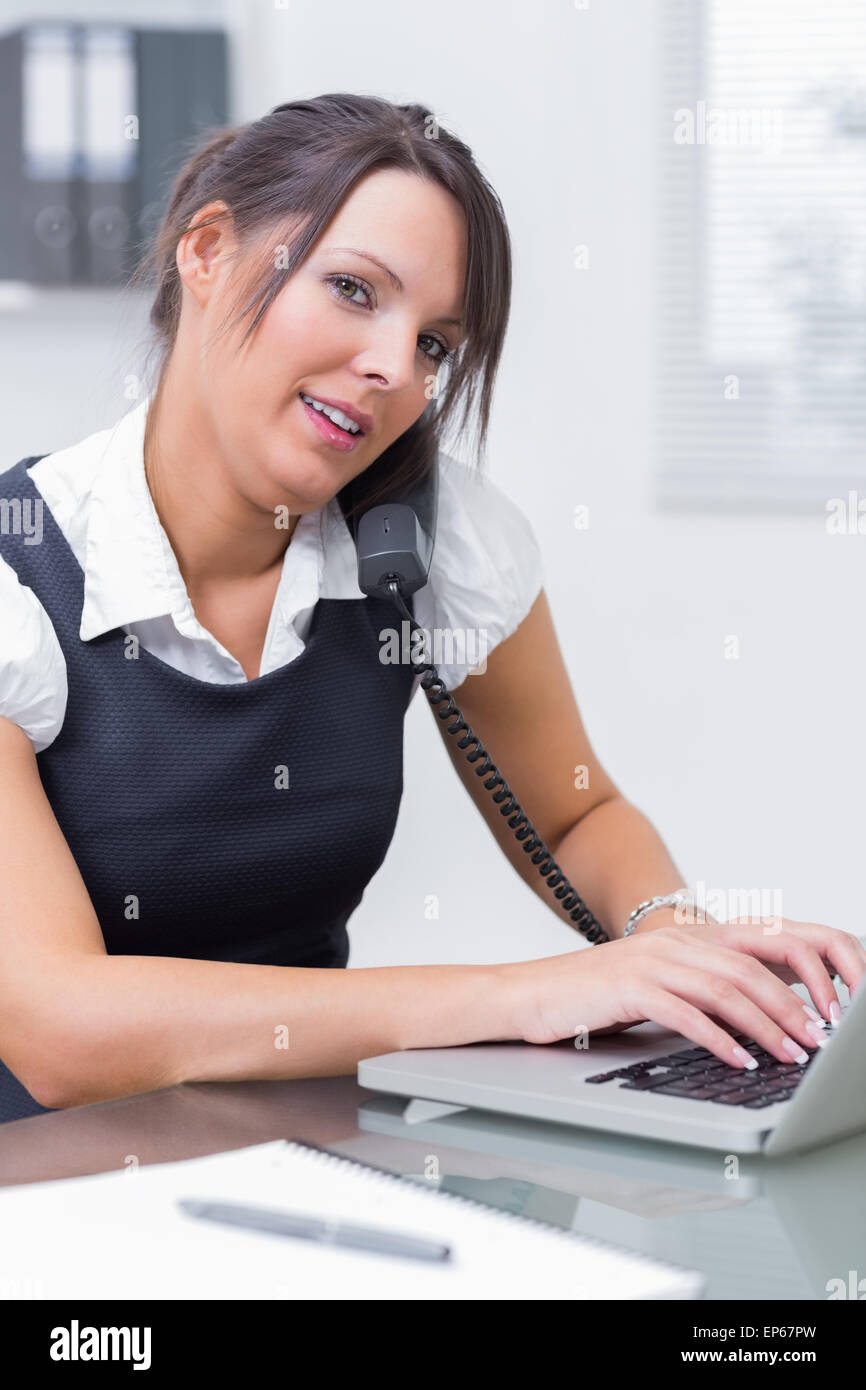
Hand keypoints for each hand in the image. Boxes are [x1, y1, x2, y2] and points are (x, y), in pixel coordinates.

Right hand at [501, 918, 865, 1071]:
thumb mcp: (656, 980)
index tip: (826, 1006)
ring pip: (725, 990)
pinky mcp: (629, 988)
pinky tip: (737, 1061)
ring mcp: (651, 962)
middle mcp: (673, 942)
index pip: (759, 944)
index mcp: (686, 937)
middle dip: (792, 1007)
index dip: (800, 972)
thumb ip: (700, 986)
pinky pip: (686, 1014)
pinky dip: (718, 1040)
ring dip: (765, 1026)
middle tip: (816, 1040)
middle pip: (751, 970)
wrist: (531, 992)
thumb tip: (755, 1015)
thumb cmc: (593, 994)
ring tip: (788, 1054)